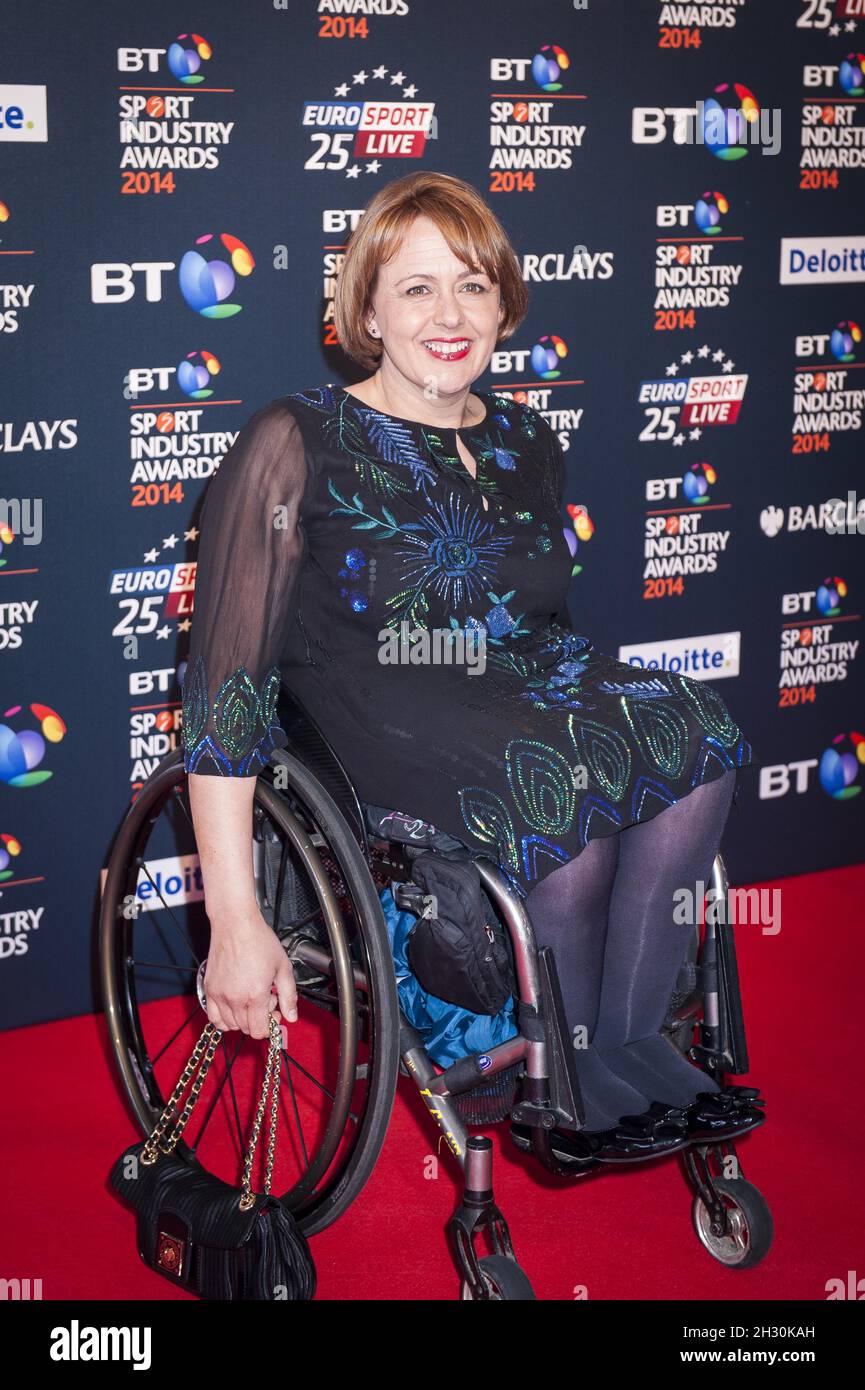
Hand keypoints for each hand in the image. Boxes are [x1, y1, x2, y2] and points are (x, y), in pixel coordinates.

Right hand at [203, 905, 297, 1038]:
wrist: (236, 924)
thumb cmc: (259, 941)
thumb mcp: (283, 967)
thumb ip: (289, 995)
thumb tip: (291, 1017)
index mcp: (255, 995)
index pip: (259, 1031)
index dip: (270, 1026)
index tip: (275, 1013)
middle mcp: (234, 999)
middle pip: (246, 1029)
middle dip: (259, 1019)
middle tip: (266, 1000)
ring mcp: (219, 995)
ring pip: (230, 1025)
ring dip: (243, 1019)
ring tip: (251, 999)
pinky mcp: (209, 989)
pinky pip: (213, 1017)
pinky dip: (224, 1019)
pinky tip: (234, 1006)